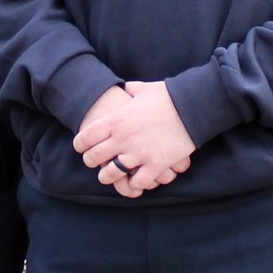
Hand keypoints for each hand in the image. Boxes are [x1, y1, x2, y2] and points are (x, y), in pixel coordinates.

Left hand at [73, 81, 194, 197]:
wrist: (193, 107)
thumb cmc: (168, 96)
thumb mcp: (143, 89)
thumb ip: (129, 90)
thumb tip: (125, 88)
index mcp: (117, 120)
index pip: (86, 137)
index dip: (80, 144)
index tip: (80, 147)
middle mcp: (123, 139)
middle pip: (94, 158)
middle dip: (91, 161)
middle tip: (94, 161)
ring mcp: (138, 154)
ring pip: (110, 174)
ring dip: (108, 176)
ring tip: (109, 175)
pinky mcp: (155, 165)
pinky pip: (137, 183)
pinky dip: (134, 184)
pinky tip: (134, 181)